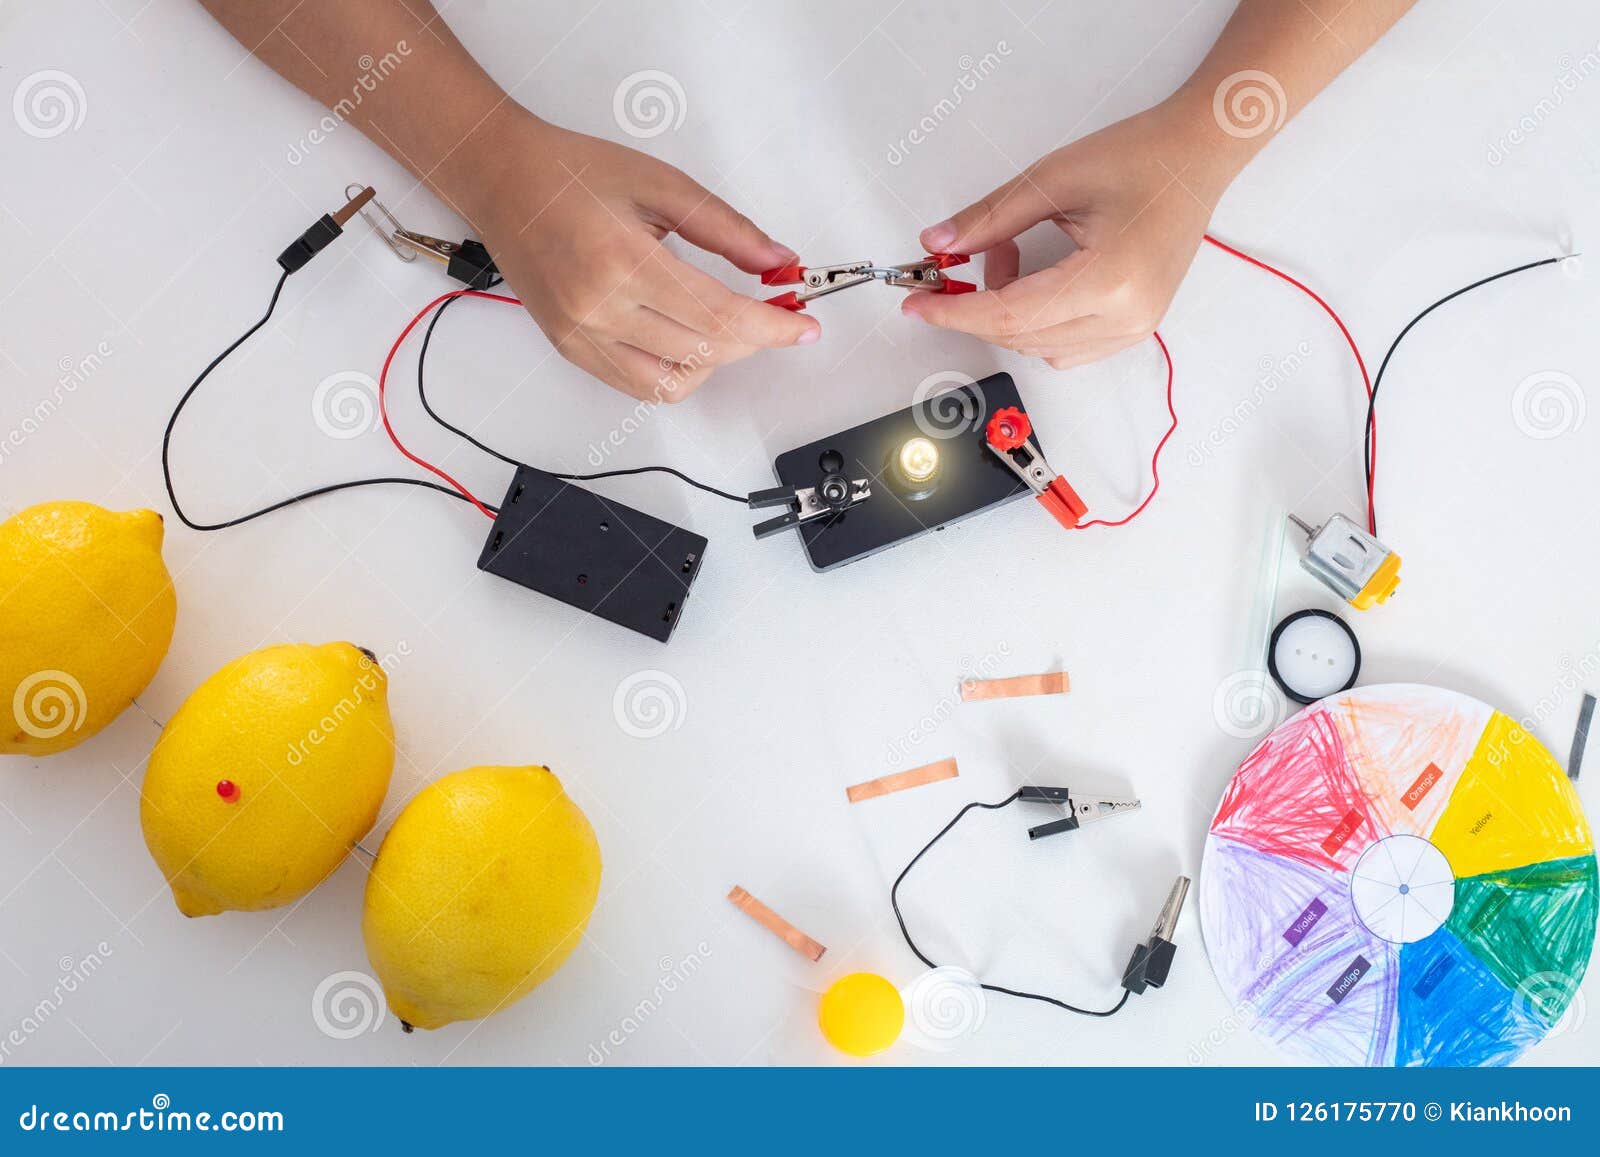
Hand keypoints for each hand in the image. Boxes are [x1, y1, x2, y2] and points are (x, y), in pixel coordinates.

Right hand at [457, 112, 817, 400]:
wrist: (503, 180)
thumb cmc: (574, 173)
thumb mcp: (662, 185)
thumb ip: (726, 229)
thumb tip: (777, 261)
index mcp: (623, 262)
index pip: (720, 318)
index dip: (772, 328)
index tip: (803, 327)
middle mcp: (598, 309)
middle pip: (704, 354)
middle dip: (753, 339)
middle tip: (773, 314)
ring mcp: (580, 337)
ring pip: (673, 384)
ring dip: (715, 363)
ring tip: (724, 325)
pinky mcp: (570, 350)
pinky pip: (639, 386)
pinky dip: (676, 372)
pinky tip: (687, 339)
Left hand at [902, 102, 1219, 370]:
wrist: (1196, 156)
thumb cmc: (1139, 158)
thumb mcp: (1052, 180)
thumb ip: (988, 219)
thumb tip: (937, 246)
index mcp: (1108, 281)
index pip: (1009, 316)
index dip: (955, 314)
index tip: (917, 305)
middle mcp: (1125, 317)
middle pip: (1021, 337)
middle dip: (979, 305)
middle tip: (968, 256)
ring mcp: (1135, 329)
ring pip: (1040, 348)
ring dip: (1008, 312)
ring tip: (1013, 253)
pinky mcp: (1136, 328)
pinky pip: (1066, 348)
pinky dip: (1036, 323)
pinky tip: (1037, 280)